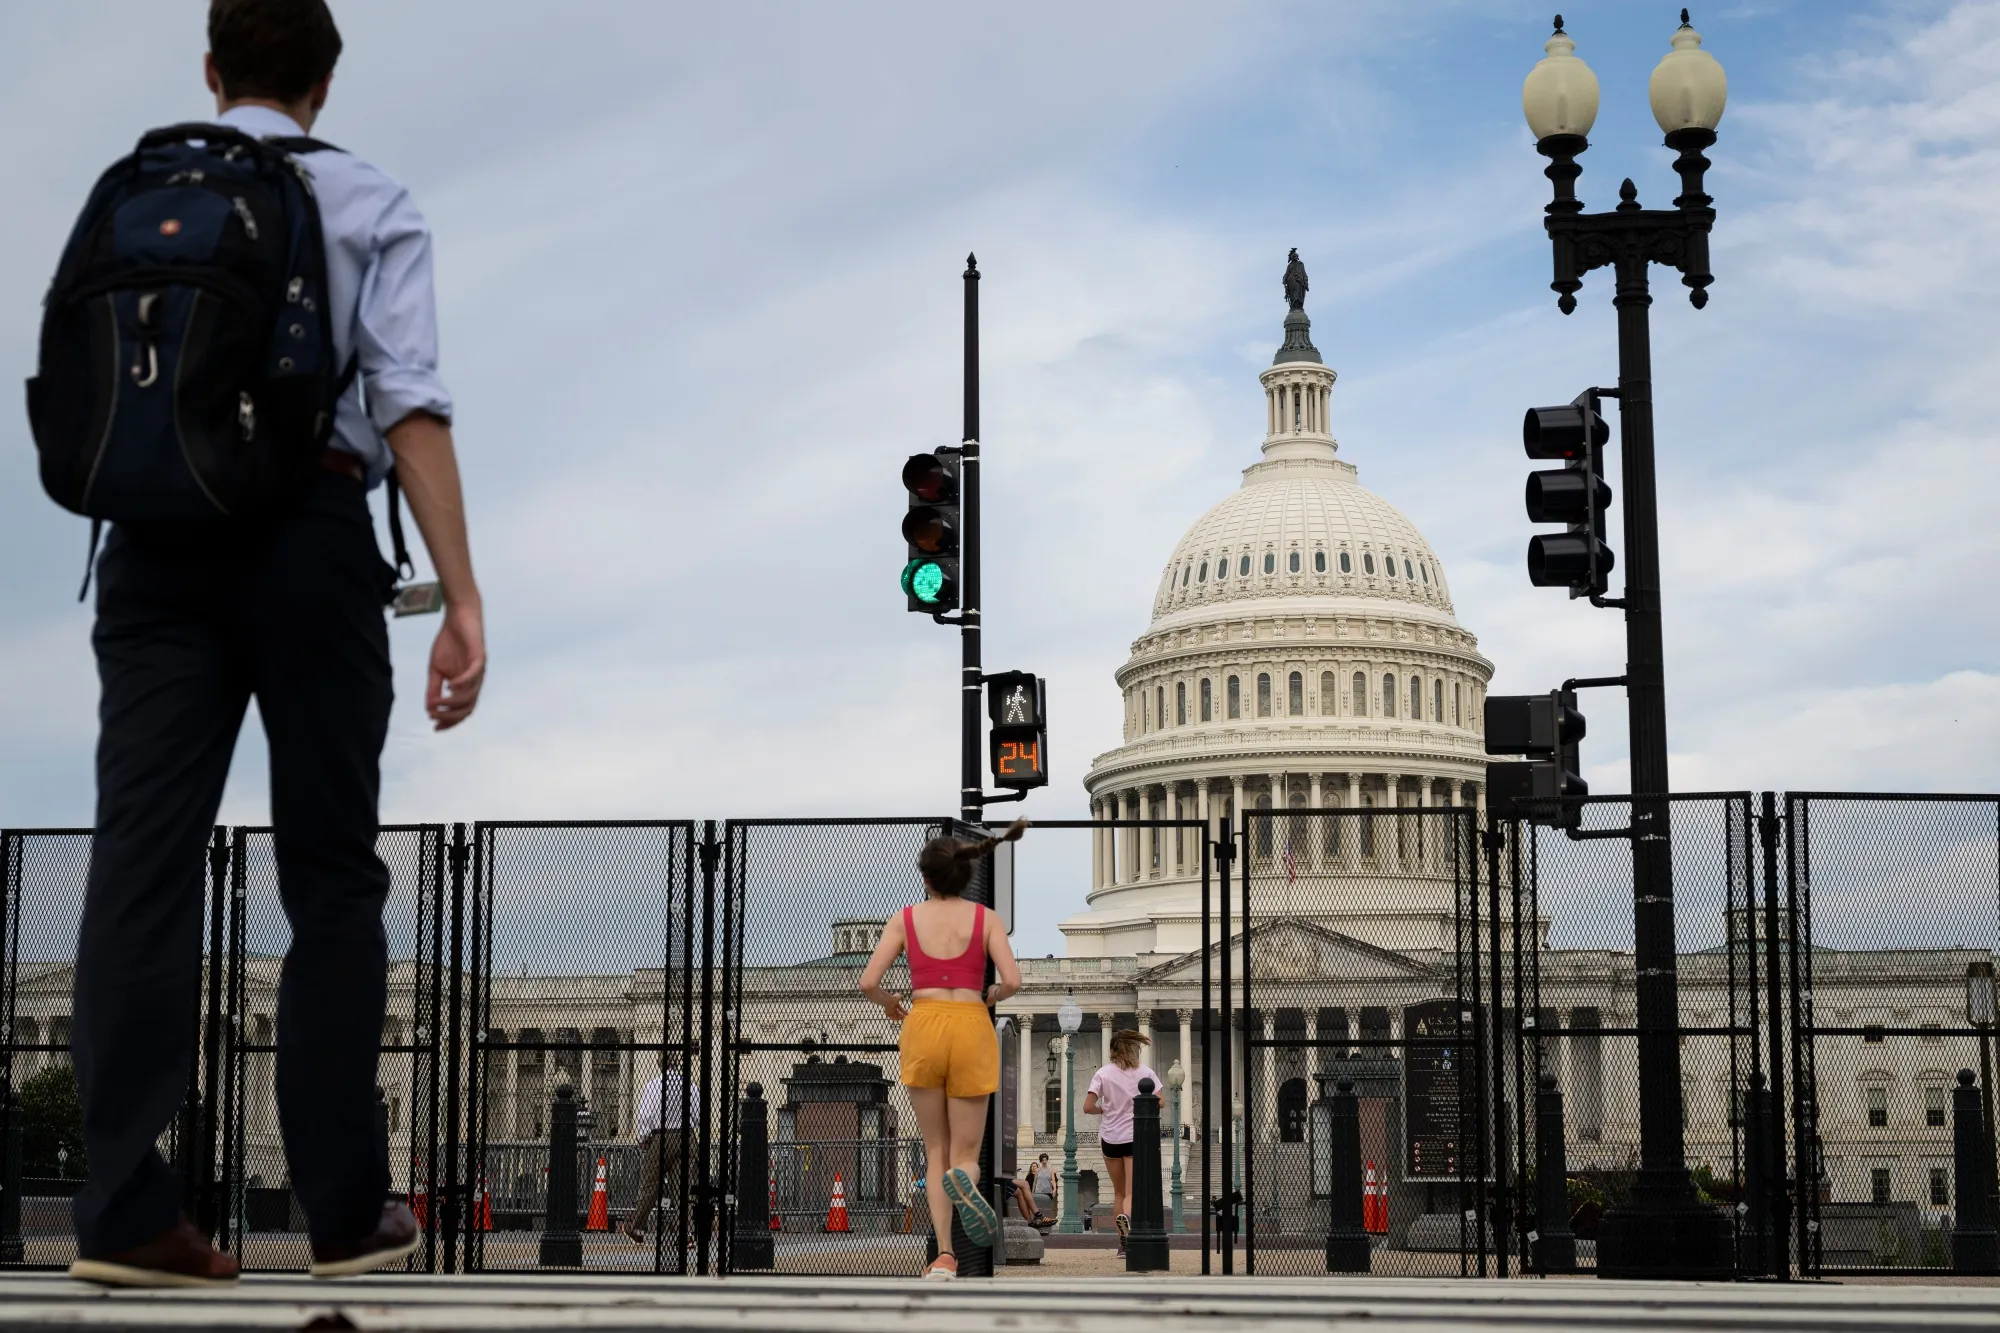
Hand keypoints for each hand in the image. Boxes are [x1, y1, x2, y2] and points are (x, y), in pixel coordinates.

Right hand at [426, 602, 485, 729]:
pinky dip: (463, 683)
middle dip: (451, 716)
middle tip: (434, 717)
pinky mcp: (480, 657)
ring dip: (453, 702)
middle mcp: (475, 682)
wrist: (458, 618)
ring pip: (471, 694)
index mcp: (465, 686)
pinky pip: (474, 674)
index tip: (435, 728)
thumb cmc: (449, 643)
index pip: (462, 710)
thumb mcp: (436, 669)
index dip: (450, 721)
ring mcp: (479, 671)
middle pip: (468, 708)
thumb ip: (434, 688)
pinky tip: (450, 686)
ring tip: (437, 704)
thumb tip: (429, 708)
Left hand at [881, 995, 906, 1021]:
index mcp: (895, 1004)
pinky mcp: (887, 1013)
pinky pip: (891, 1017)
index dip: (904, 1011)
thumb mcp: (899, 996)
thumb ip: (901, 997)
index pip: (900, 1008)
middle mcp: (893, 1008)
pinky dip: (895, 1018)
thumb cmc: (894, 998)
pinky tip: (898, 1019)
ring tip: (903, 1019)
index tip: (907, 1014)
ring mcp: (890, 1011)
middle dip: (901, 1015)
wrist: (889, 1000)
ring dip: (899, 1017)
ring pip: (895, 1015)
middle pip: (897, 1013)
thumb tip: (903, 997)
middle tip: (905, 1018)